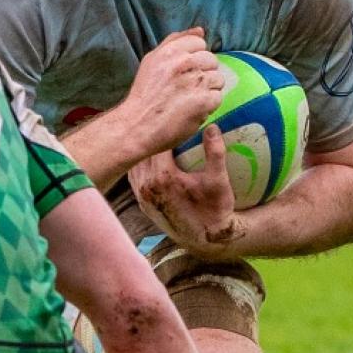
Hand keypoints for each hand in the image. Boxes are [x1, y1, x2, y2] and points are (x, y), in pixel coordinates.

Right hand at [117, 28, 224, 154]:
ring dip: (207, 90)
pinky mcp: (204, 100)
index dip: (194, 57)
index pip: (199, 42)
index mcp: (171, 51)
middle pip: (211, 60)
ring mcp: (196, 81)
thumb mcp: (153, 60)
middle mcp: (185, 62)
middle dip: (203, 73)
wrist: (138, 125)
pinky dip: (208, 105)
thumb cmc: (145, 93)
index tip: (184, 71)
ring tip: (190, 99)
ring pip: (218, 79)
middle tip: (186, 88)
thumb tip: (200, 30)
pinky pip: (218, 97)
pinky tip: (194, 109)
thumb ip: (175, 41)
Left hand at [130, 125, 244, 255]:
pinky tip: (144, 155)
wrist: (206, 240)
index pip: (153, 142)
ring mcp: (142, 196)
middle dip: (145, 135)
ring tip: (144, 133)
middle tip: (149, 117)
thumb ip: (215, 152)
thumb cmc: (215, 210)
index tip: (160, 112)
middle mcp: (147, 186)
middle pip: (139, 151)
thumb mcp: (219, 180)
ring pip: (133, 164)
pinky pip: (134, 178)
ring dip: (139, 150)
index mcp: (163, 177)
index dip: (156, 126)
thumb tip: (212, 126)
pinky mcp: (142, 204)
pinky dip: (137, 165)